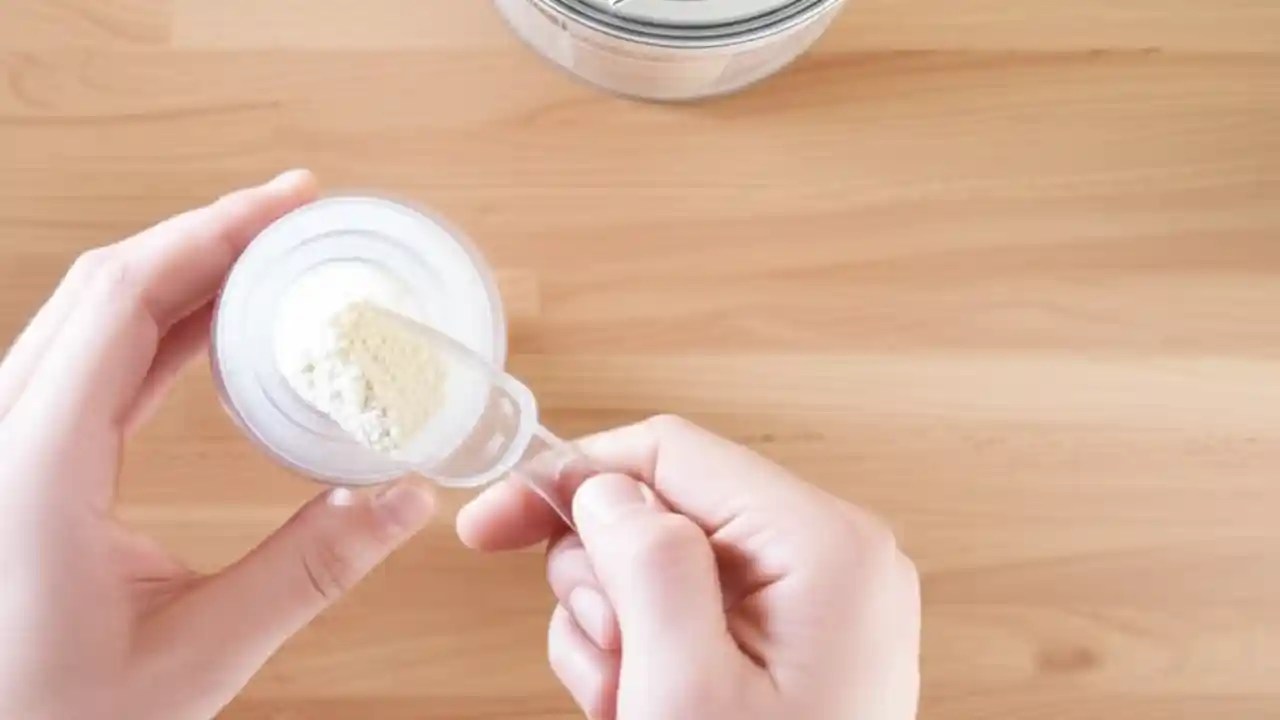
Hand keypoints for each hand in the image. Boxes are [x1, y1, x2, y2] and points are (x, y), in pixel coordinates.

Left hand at [0, 171, 435, 719]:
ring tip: (270, 254)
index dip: (210, 234)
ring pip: (91, 315)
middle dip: (208, 235)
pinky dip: (158, 324)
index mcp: (35, 464)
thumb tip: (404, 499)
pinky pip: (88, 359)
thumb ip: (307, 570)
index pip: (122, 301)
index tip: (286, 203)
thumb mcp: (197, 655)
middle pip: (106, 288)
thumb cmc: (53, 719)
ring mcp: (7, 441)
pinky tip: (213, 325)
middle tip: (299, 213)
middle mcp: (7, 433)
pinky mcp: (20, 459)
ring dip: (183, 272)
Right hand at [458, 416, 920, 719]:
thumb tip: (605, 486)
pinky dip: (643, 656)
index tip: (489, 524)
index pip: (672, 452)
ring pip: (661, 562)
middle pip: (663, 506)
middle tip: (610, 659)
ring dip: (617, 631)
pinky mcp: (789, 637)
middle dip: (604, 581)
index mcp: (823, 545)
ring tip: (632, 703)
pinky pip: (684, 609)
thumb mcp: (686, 692)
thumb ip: (648, 566)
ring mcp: (812, 599)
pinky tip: (646, 710)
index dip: (572, 478)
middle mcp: (829, 555)